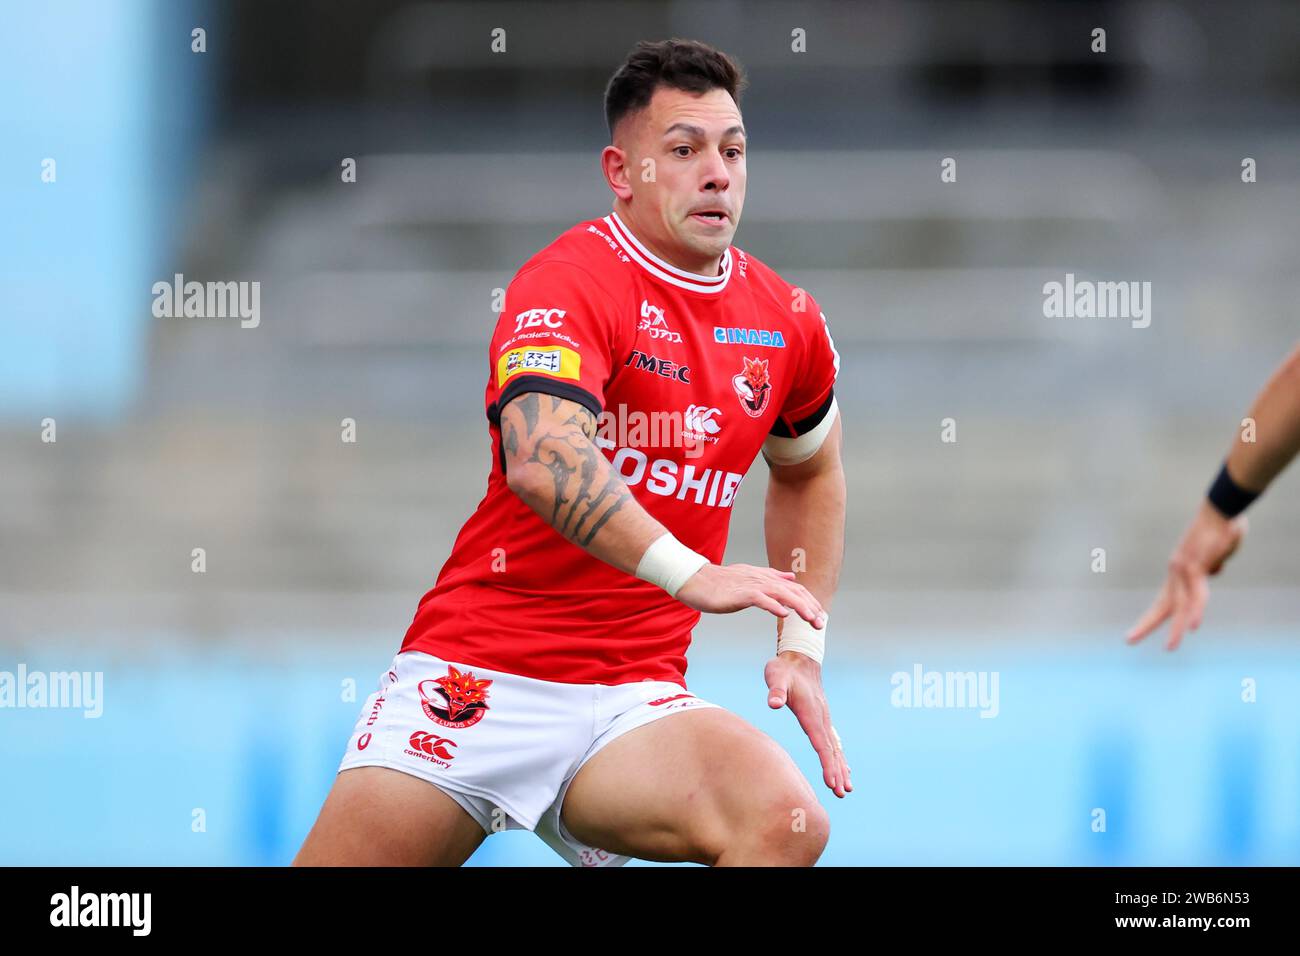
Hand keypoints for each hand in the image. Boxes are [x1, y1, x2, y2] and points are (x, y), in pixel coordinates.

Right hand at [675, 563, 826, 627]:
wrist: (696, 581)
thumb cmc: (721, 582)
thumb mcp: (750, 577)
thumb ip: (772, 577)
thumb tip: (791, 578)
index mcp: (766, 578)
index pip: (795, 589)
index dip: (810, 602)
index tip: (820, 617)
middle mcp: (763, 580)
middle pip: (794, 592)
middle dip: (810, 607)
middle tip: (820, 624)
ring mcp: (752, 586)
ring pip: (782, 595)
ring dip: (799, 607)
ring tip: (811, 620)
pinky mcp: (740, 594)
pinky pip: (761, 599)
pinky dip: (774, 606)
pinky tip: (784, 615)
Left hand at [764, 651, 850, 797]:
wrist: (800, 659)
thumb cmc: (784, 670)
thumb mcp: (776, 676)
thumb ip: (776, 690)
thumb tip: (773, 703)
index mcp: (811, 712)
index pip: (820, 742)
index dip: (826, 763)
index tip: (832, 781)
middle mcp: (821, 718)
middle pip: (831, 750)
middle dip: (837, 772)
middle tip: (842, 793)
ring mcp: (824, 719)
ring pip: (835, 748)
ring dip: (841, 768)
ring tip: (847, 789)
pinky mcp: (822, 719)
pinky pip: (833, 743)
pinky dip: (839, 757)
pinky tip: (844, 769)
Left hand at [1127, 500, 1247, 649]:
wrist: (1222, 509)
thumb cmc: (1221, 530)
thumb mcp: (1215, 556)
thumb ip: (1210, 567)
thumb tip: (1212, 574)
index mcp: (1179, 573)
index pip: (1162, 601)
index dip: (1152, 617)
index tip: (1137, 631)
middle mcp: (1177, 572)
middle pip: (1162, 605)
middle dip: (1147, 625)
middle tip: (1129, 641)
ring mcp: (1185, 570)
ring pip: (1181, 606)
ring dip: (1177, 629)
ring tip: (1171, 648)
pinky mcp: (1197, 566)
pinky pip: (1198, 594)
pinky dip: (1196, 611)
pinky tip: (1193, 627)